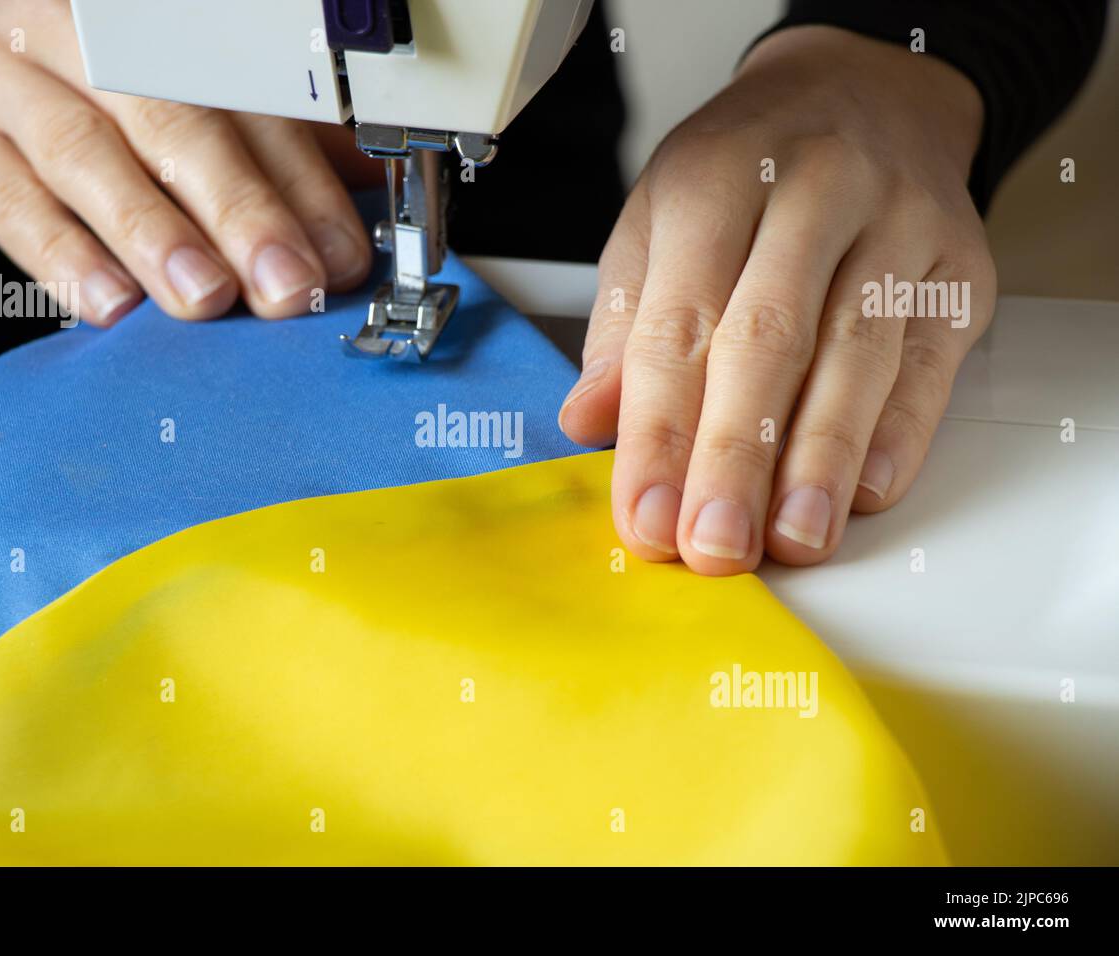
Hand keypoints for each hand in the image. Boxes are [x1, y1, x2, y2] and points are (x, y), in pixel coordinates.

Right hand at [0, 0, 375, 324]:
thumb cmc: (70, 73)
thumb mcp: (164, 86)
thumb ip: (257, 138)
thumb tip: (361, 192)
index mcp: (158, 25)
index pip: (246, 104)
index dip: (302, 185)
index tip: (340, 259)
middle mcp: (83, 34)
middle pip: (176, 122)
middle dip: (241, 211)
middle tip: (286, 286)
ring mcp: (3, 74)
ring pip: (87, 153)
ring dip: (153, 232)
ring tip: (205, 297)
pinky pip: (4, 193)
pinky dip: (59, 252)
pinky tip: (107, 302)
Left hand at [560, 26, 994, 574]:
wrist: (862, 91)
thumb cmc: (744, 169)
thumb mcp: (656, 222)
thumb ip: (623, 326)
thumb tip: (590, 421)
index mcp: (716, 180)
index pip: (679, 327)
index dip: (658, 432)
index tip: (645, 515)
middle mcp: (814, 193)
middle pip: (769, 342)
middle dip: (736, 456)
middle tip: (715, 544)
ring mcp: (898, 225)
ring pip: (858, 353)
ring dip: (822, 460)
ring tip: (792, 538)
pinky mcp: (959, 265)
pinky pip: (931, 357)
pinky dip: (901, 432)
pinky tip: (866, 490)